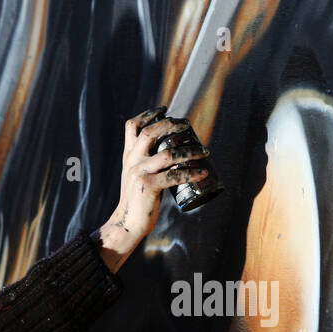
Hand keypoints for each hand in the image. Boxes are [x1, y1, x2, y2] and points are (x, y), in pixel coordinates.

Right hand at [90, 105, 209, 272]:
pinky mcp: (149, 187)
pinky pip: (175, 176)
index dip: (148, 114)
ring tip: (204, 151)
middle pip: (151, 133)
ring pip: (169, 154)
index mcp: (128, 155)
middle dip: (171, 124)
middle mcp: (132, 160)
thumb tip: (171, 152)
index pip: (132, 126)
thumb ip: (144, 162)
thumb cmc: (137, 199)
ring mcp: (140, 173)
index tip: (164, 110)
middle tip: (187, 124)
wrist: (128, 222)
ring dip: (190, 150)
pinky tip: (202, 172)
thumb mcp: (135, 175)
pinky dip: (192, 173)